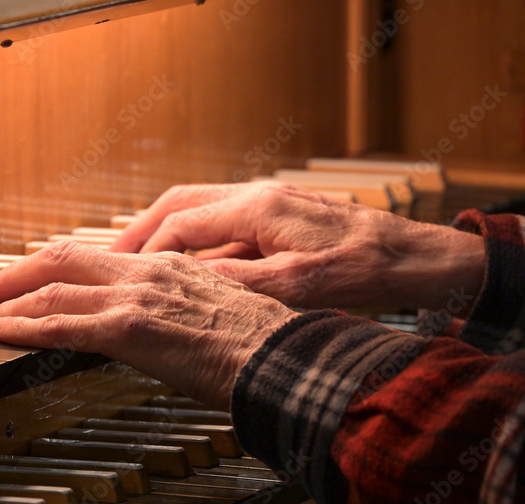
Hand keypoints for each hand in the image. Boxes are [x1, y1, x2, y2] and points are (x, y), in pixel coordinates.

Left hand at [0, 242, 297, 408]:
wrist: (283, 359)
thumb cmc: (261, 347)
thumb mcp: (217, 315)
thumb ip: (182, 313)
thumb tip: (165, 328)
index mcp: (169, 268)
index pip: (99, 258)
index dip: (59, 268)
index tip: (37, 279)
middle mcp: (148, 273)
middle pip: (66, 259)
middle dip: (20, 273)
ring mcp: (138, 298)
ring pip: (57, 289)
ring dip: (14, 302)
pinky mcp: (131, 329)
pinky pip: (64, 324)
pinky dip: (25, 327)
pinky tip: (2, 333)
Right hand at [112, 181, 485, 311]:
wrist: (414, 256)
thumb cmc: (367, 267)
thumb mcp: (303, 285)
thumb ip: (244, 283)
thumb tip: (190, 284)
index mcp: (258, 208)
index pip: (181, 225)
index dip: (146, 253)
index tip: (123, 278)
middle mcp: (257, 198)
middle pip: (178, 206)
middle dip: (138, 232)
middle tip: (110, 258)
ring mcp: (267, 206)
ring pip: (197, 213)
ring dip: (162, 236)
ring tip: (134, 264)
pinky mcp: (277, 221)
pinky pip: (220, 226)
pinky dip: (193, 245)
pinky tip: (186, 271)